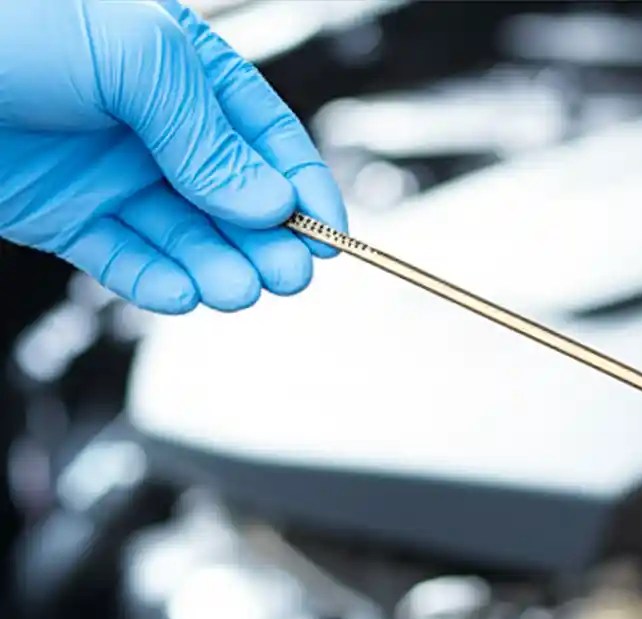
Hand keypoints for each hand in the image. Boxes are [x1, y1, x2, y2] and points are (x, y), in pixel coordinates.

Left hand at [0, 0, 346, 313]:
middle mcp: (150, 122)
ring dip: (218, 264)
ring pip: (184, 232)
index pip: (263, 131)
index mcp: (179, 66)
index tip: (331, 232)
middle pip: (232, 192)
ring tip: (238, 289)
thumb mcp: (136, 59)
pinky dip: (156, 279)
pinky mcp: (61, 216)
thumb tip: (268, 202)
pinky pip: (123, 256)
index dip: (301, 182)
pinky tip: (185, 291)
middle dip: (266, 236)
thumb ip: (207, 135)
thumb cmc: (12, 26)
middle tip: (290, 275)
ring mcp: (106, 170)